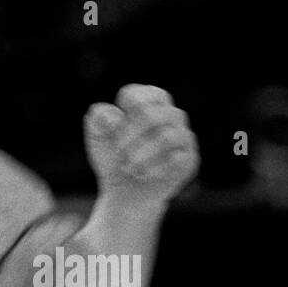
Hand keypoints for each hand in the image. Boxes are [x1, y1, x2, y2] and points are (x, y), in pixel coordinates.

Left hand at [84, 84, 198, 205]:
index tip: (111, 130)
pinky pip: (177, 159)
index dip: (118, 115)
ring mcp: (183, 135)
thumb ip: (99, 117)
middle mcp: (169, 113)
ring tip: (129, 167)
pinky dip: (154, 169)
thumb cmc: (112, 156)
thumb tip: (114, 117)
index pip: (134, 95)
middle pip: (151, 115)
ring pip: (166, 137)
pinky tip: (144, 175)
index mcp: (147, 100)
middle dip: (128, 137)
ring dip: (140, 155)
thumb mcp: (97, 136)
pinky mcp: (190, 158)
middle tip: (119, 153)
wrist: (125, 192)